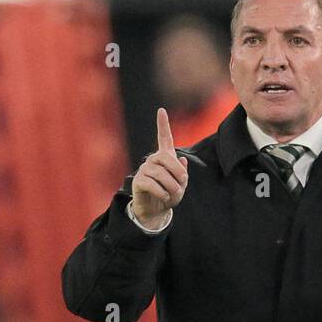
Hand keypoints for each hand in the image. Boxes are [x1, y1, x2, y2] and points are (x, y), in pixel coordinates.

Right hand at [131, 107, 188, 228]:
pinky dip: (162, 192)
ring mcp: (144, 170)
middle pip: (165, 158)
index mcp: (164, 158)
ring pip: (160, 173)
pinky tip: (164, 197)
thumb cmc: (169, 195)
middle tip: (182, 183)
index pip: (164, 138)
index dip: (163, 124)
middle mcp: (153, 160)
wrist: (156, 211)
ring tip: (173, 194)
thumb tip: (182, 161)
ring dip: (171, 186)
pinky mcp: (138, 181)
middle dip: (176, 171)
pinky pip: (152, 184)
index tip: (161, 110)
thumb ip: (183, 173)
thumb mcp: (181, 185)